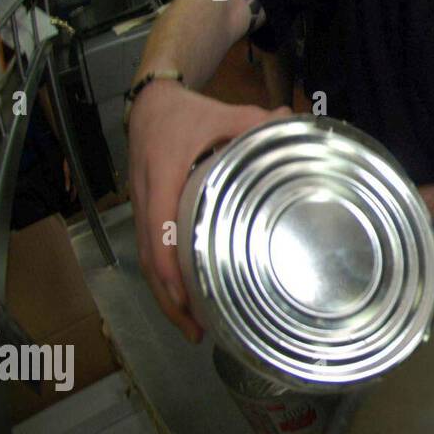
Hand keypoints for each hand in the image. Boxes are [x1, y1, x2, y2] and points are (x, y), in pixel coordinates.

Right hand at [128, 81, 289, 340]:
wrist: (151, 103)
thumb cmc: (188, 113)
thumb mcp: (224, 113)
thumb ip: (257, 125)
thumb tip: (292, 128)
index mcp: (164, 173)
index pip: (161, 228)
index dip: (171, 267)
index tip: (187, 297)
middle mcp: (146, 195)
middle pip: (150, 257)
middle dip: (169, 298)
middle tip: (196, 331)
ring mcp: (141, 206)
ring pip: (146, 259)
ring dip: (165, 295)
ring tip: (190, 326)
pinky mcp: (145, 210)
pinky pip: (150, 249)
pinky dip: (163, 277)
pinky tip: (183, 296)